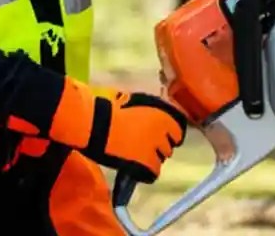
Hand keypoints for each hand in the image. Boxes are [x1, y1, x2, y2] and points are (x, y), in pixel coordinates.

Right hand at [46, 80, 187, 183]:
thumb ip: (148, 111)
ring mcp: (156, 149)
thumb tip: (153, 115)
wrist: (97, 125)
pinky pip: (153, 172)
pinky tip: (137, 168)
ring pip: (161, 159)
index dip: (170, 134)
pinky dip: (147, 172)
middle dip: (159, 146)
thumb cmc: (110, 109)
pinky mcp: (146, 164)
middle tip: (145, 145)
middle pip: (169, 146)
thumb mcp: (135, 102)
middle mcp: (164, 132)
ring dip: (152, 158)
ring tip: (138, 156)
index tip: (161, 136)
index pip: (177, 131)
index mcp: (163, 115)